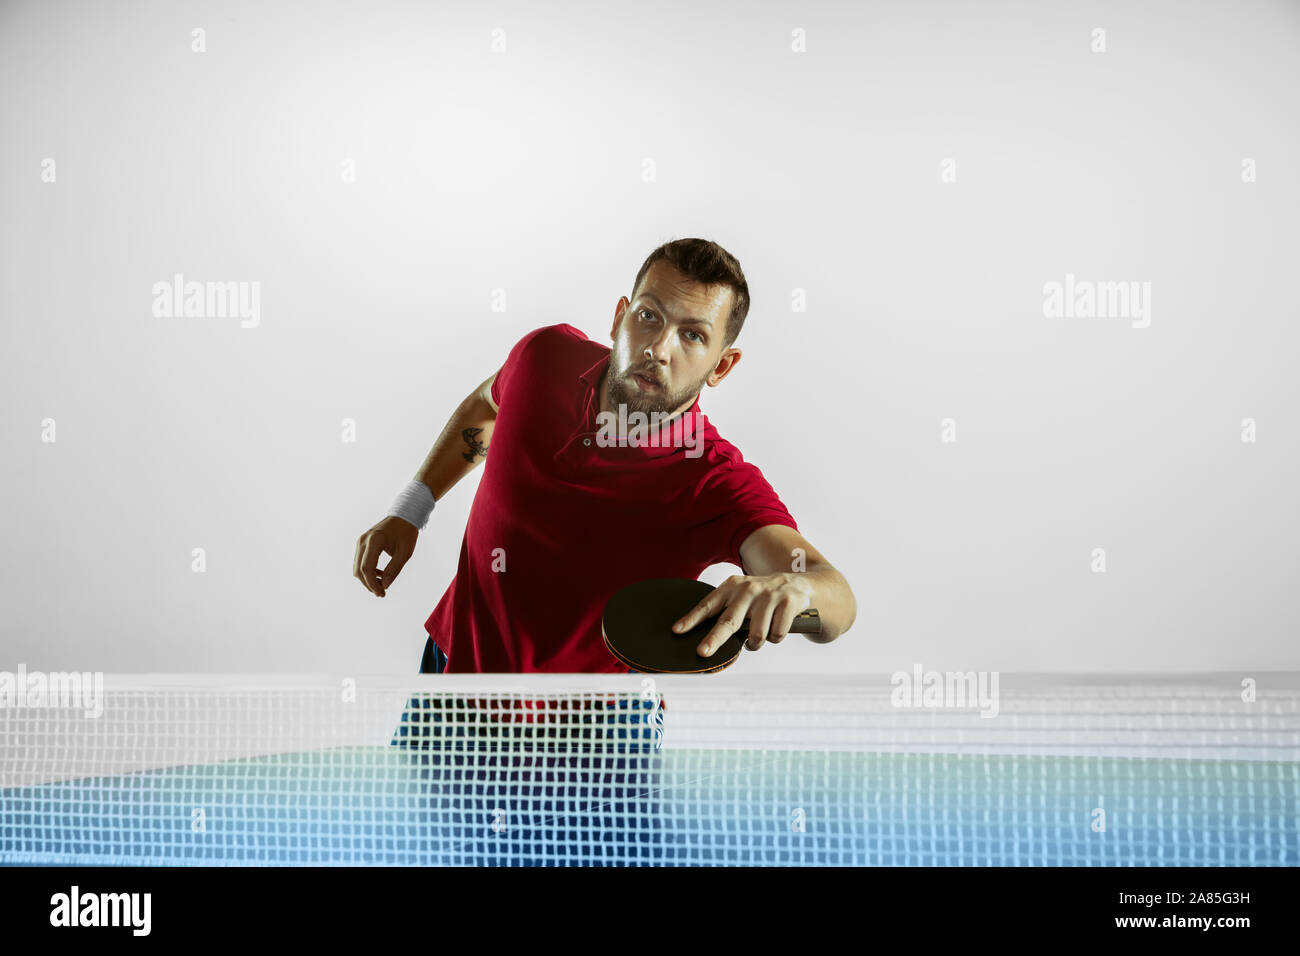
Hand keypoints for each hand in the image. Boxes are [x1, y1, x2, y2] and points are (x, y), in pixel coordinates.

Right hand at [353, 516, 417, 596]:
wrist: (403, 517)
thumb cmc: (406, 533)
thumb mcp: (404, 553)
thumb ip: (394, 569)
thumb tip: (384, 586)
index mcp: (375, 541)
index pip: (367, 568)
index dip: (372, 584)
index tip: (381, 594)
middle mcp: (364, 540)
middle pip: (359, 570)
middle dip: (369, 584)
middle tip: (382, 593)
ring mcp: (361, 541)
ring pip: (357, 567)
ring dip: (367, 579)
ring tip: (382, 586)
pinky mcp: (362, 543)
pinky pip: (360, 561)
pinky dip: (367, 571)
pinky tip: (380, 575)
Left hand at [671, 573, 814, 656]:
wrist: (801, 584)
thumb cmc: (763, 597)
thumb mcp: (742, 596)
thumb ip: (727, 612)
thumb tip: (705, 641)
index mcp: (732, 587)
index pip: (708, 605)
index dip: (691, 619)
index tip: (677, 630)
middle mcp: (748, 589)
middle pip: (729, 620)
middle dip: (714, 639)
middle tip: (702, 652)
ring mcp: (769, 595)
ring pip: (756, 635)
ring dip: (756, 644)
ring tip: (759, 637)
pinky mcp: (788, 602)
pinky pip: (776, 634)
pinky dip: (776, 637)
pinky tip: (778, 626)